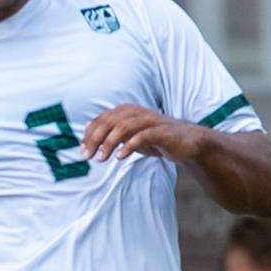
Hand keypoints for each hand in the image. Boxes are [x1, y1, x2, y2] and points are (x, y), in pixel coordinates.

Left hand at [78, 104, 207, 163]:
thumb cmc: (156, 138)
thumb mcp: (130, 134)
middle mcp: (137, 113)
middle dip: (96, 139)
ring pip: (124, 127)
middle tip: (88, 156)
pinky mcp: (161, 132)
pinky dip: (130, 145)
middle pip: (110, 122)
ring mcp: (149, 121)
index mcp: (127, 111)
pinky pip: (143, 136)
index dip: (90, 134)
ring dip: (110, 143)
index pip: (102, 119)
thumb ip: (111, 131)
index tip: (82, 150)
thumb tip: (87, 129)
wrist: (187, 142)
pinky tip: (121, 157)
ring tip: (102, 158)